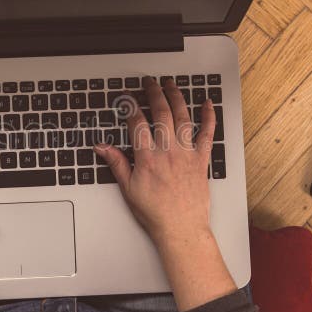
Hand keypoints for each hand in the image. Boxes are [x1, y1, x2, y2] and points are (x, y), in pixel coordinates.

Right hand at [95, 76, 235, 310]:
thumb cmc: (155, 212)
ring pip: (182, 118)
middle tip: (149, 83)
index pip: (137, 123)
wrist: (181, 228)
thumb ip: (117, 163)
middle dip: (154, 93)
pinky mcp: (201, 160)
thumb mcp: (128, 188)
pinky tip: (207, 104)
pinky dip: (209, 117)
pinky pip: (208, 134)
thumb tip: (102, 148)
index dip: (130, 107)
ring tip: (171, 85)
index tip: (127, 98)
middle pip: (161, 113)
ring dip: (177, 98)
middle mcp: (168, 152)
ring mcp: (186, 154)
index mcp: (147, 158)